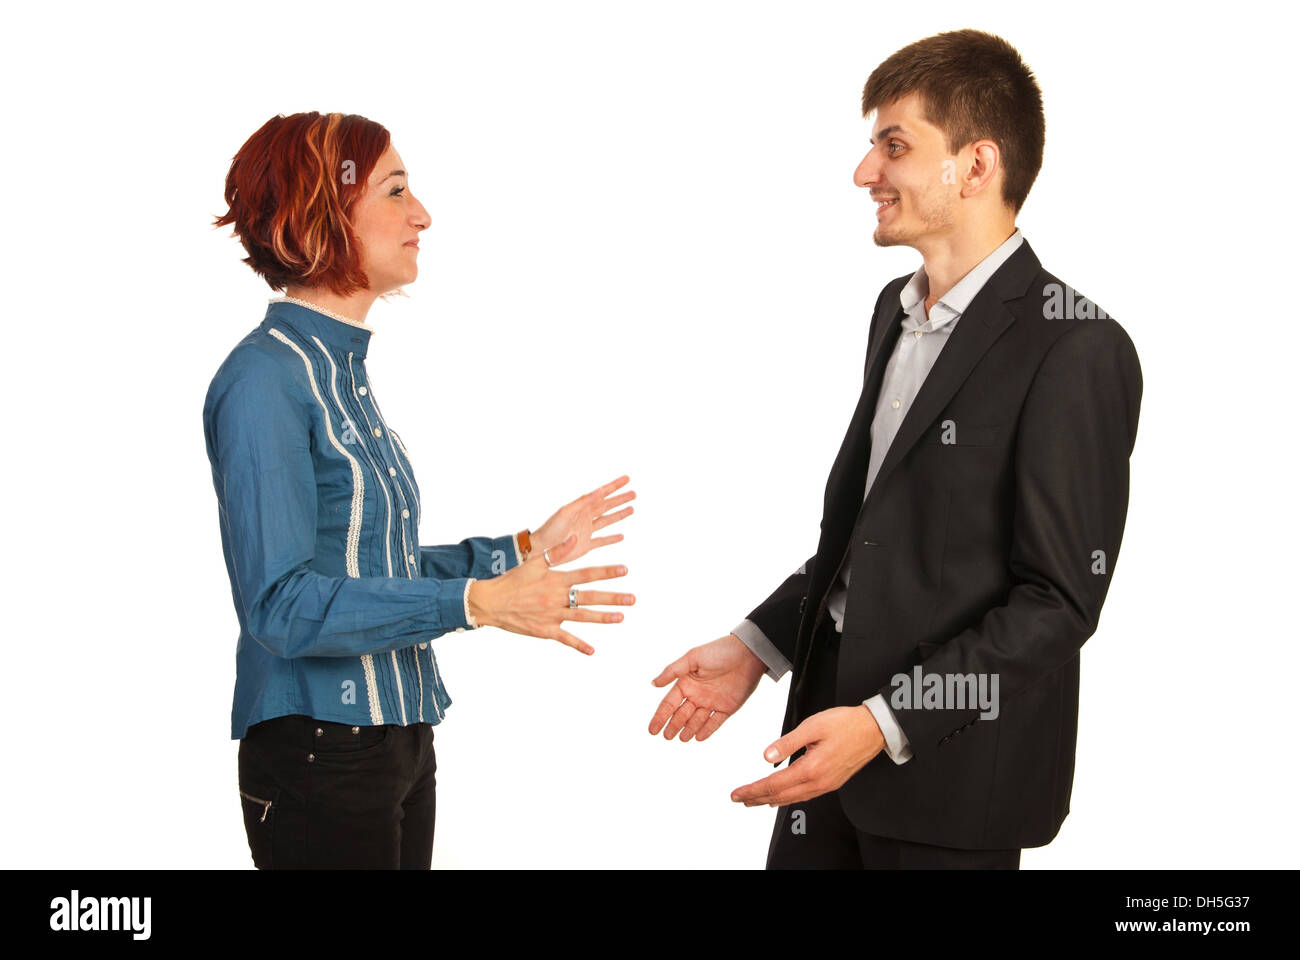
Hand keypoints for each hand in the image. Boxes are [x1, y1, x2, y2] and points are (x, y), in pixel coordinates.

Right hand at [468, 534, 634, 654]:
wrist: (491, 602)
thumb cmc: (513, 580)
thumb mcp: (534, 563)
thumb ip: (556, 551)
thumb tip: (574, 538)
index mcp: (556, 579)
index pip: (586, 574)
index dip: (606, 572)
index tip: (625, 570)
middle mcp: (557, 597)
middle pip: (590, 597)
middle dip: (613, 598)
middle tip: (632, 598)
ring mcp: (552, 615)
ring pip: (582, 617)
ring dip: (603, 618)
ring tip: (621, 617)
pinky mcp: (545, 630)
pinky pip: (565, 639)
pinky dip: (579, 645)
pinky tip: (592, 651)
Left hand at [532, 475, 634, 564]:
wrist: (541, 549)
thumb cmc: (550, 529)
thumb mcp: (567, 512)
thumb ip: (583, 501)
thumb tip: (600, 491)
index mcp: (582, 507)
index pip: (602, 494)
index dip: (614, 486)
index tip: (627, 479)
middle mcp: (586, 517)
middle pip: (607, 506)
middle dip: (620, 499)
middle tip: (634, 493)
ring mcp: (586, 531)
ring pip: (607, 521)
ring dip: (619, 515)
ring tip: (631, 509)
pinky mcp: (586, 545)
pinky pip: (602, 540)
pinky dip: (612, 539)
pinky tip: (621, 536)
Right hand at [649, 634, 766, 741]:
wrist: (748, 653)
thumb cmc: (719, 651)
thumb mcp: (692, 658)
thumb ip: (673, 671)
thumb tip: (653, 683)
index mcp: (686, 683)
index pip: (669, 703)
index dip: (660, 717)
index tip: (652, 730)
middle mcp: (697, 694)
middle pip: (681, 715)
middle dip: (673, 726)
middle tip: (667, 737)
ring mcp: (712, 702)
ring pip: (697, 720)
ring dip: (689, 729)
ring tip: (682, 738)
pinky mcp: (727, 708)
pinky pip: (715, 722)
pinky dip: (707, 730)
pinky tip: (698, 737)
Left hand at [729, 705, 884, 806]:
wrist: (874, 729)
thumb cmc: (846, 724)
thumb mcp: (812, 726)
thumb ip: (787, 743)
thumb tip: (767, 757)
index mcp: (812, 768)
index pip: (774, 784)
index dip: (753, 790)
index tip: (737, 793)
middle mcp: (819, 781)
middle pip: (780, 796)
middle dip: (756, 798)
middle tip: (738, 799)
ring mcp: (826, 784)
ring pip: (792, 798)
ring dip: (770, 800)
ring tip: (753, 801)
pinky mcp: (832, 782)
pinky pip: (804, 796)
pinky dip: (787, 798)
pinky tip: (780, 797)